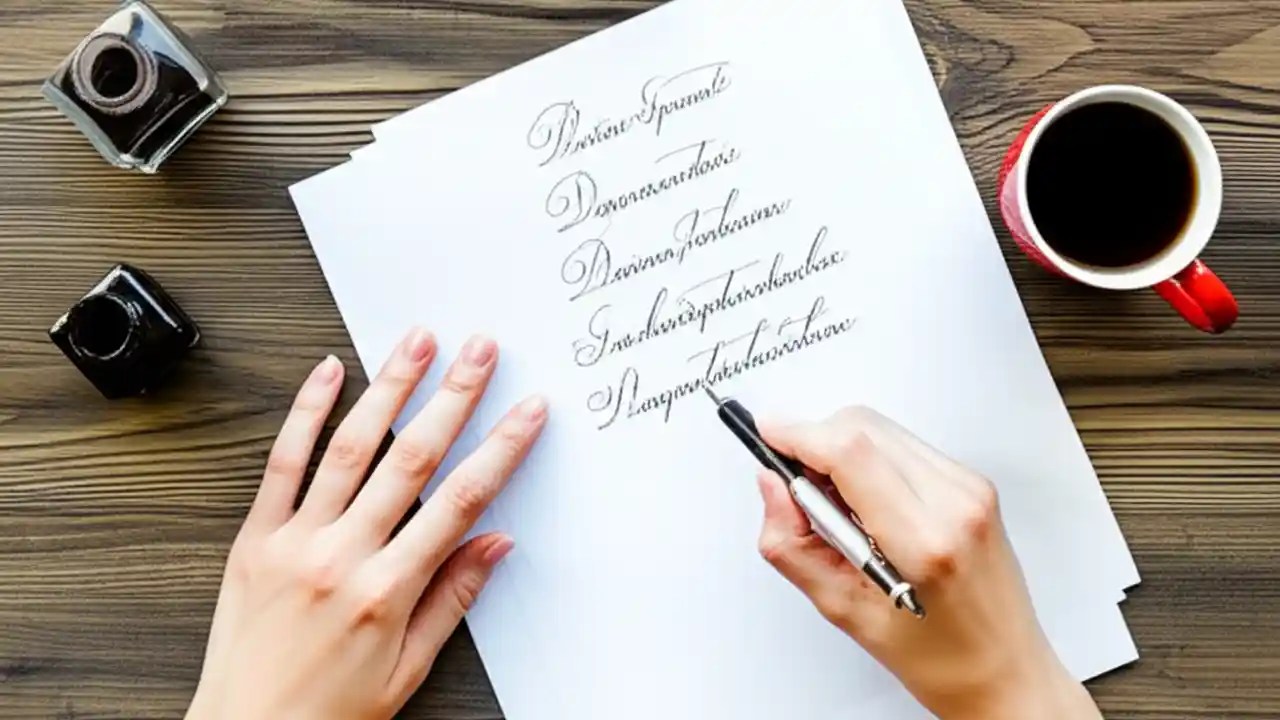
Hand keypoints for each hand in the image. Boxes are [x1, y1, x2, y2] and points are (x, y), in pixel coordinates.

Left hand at [187, 328, 546, 719]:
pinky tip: (328, 372)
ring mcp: (295, 541)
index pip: (461, 502)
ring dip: (390, 388)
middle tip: (480, 351)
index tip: (528, 412)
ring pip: (350, 447)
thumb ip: (454, 598)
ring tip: (418, 342)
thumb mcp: (409, 668)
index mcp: (388, 591)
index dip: (501, 450)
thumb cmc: (328, 711)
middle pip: (411, 458)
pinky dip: (305, 412)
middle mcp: (343, 556)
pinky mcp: (255, 537)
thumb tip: (497, 543)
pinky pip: (282, 463)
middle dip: (454, 397)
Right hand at [755, 407, 1100, 719]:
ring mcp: (970, 488)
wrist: (1003, 670)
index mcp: (924, 542)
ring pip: (882, 431)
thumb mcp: (844, 610)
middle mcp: (955, 504)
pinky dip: (872, 462)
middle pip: (862, 428)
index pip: (849, 453)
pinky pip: (905, 446)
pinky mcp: (974, 483)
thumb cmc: (939, 656)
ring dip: (843, 452)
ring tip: (841, 510)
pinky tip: (871, 507)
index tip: (768, 435)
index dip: (798, 434)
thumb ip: (794, 544)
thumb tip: (772, 486)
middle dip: (815, 443)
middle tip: (798, 488)